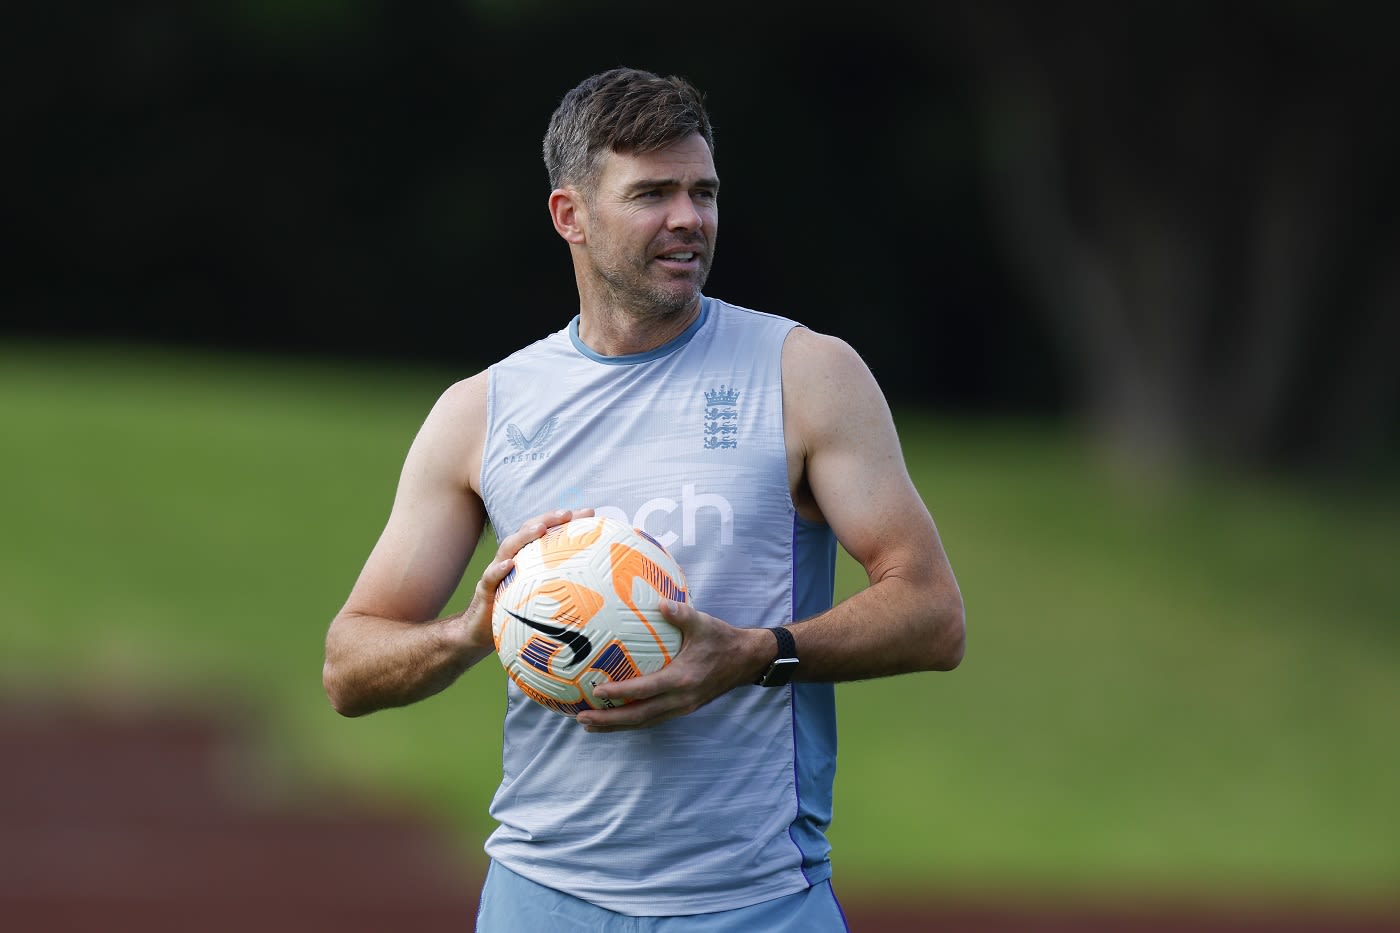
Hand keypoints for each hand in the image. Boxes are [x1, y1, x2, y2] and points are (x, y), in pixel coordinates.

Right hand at [457, 508, 593, 653]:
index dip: (567, 521)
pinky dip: (498, 569)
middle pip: (529, 531)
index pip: (548, 533)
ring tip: (541, 529)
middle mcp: (513, 559)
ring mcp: (497, 572)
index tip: (590, 514)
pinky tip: (509, 565)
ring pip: (509, 547)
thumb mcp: (542, 600)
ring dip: (525, 536)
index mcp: (528, 559)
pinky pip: (490, 577)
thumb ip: (564, 591)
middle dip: (548, 518)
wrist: (481, 633)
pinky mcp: (485, 590)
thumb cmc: (516, 614)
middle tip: (568, 513)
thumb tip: (602, 592)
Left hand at [575, 599, 766, 731]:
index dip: (620, 693)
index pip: (645, 690)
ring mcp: (682, 708)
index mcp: (683, 679)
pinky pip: (653, 719)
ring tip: (590, 725)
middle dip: (609, 721)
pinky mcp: (683, 708)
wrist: (747, 660)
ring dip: (617, 726)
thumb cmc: (723, 640)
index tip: (596, 692)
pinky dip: (631, 721)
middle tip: (582, 719)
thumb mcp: (704, 624)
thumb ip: (681, 614)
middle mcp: (681, 700)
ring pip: (645, 722)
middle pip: (639, 716)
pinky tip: (615, 718)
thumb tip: (660, 602)